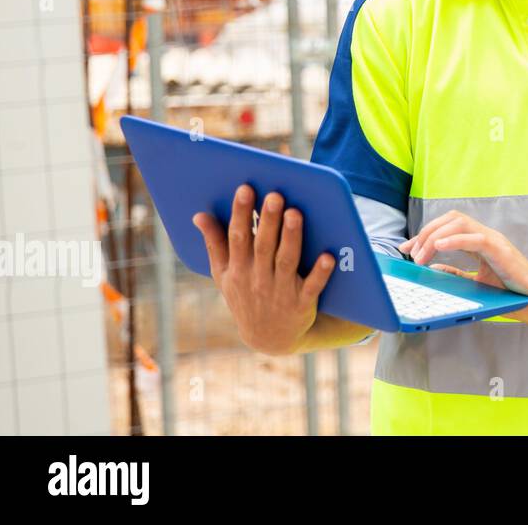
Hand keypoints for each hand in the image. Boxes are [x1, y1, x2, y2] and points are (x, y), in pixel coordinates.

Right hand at [193, 183, 334, 355]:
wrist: (269, 339)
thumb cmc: (245, 296)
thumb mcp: (224, 275)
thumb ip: (214, 244)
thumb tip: (199, 215)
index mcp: (238, 269)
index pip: (238, 237)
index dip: (241, 213)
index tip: (245, 188)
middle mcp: (257, 279)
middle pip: (263, 246)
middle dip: (268, 220)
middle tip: (275, 195)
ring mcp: (280, 292)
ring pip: (286, 262)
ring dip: (291, 238)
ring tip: (295, 213)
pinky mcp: (302, 303)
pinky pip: (312, 287)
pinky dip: (319, 273)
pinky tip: (328, 256)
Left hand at [398, 210, 527, 323]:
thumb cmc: (512, 295)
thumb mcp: (475, 283)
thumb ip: (456, 273)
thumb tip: (432, 269)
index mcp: (480, 242)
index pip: (448, 226)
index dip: (424, 234)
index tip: (406, 248)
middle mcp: (487, 236)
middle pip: (451, 219)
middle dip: (426, 232)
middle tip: (411, 253)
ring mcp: (495, 240)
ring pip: (460, 223)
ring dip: (435, 237)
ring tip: (421, 255)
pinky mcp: (501, 250)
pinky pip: (474, 238)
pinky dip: (454, 240)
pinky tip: (438, 247)